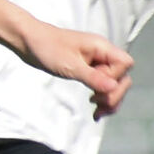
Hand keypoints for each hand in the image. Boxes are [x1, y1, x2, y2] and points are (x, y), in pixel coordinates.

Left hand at [15, 22, 132, 116]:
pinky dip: (101, 98)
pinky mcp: (87, 69)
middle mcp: (102, 53)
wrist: (28, 41)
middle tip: (96, 104)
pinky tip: (95, 110)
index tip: (95, 86)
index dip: (115, 78)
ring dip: (109, 99)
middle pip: (123, 76)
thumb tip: (114, 87)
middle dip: (114, 94)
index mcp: (101, 47)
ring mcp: (95, 62)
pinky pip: (102, 85)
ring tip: (97, 113)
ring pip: (114, 83)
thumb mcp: (70, 66)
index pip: (125, 64)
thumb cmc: (47, 48)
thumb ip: (93, 77)